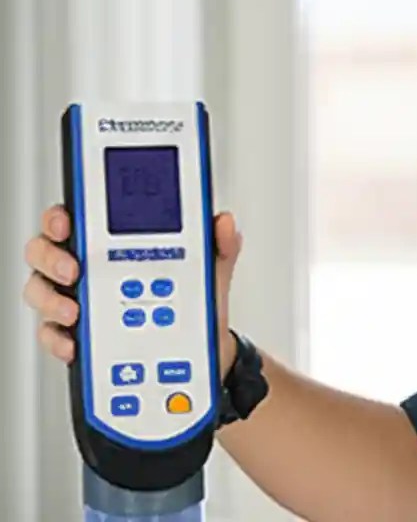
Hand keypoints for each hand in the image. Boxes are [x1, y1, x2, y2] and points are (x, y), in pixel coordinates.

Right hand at [22, 205, 243, 379]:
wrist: (203, 350)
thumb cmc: (196, 299)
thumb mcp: (212, 268)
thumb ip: (219, 243)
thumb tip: (224, 223)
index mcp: (115, 244)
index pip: (77, 219)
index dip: (61, 216)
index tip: (67, 223)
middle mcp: (88, 268)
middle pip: (44, 251)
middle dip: (50, 257)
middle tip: (73, 270)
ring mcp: (77, 301)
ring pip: (40, 292)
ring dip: (52, 300)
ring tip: (76, 312)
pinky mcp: (77, 336)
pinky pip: (52, 335)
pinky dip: (58, 340)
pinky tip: (75, 344)